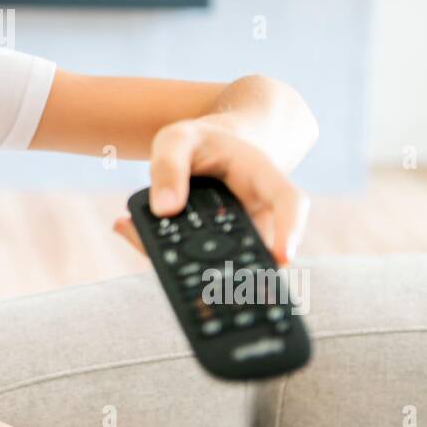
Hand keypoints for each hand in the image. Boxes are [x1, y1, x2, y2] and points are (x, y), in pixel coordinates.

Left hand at [112, 120, 310, 266]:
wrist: (199, 147)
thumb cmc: (193, 142)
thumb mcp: (175, 140)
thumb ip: (168, 168)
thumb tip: (164, 210)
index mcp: (260, 176)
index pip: (289, 201)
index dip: (292, 229)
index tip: (284, 257)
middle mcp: (255, 210)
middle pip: (259, 248)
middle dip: (241, 271)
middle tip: (214, 286)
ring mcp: (237, 233)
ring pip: (226, 262)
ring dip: (197, 270)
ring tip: (164, 266)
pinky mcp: (214, 247)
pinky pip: (197, 260)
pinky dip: (169, 258)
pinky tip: (134, 240)